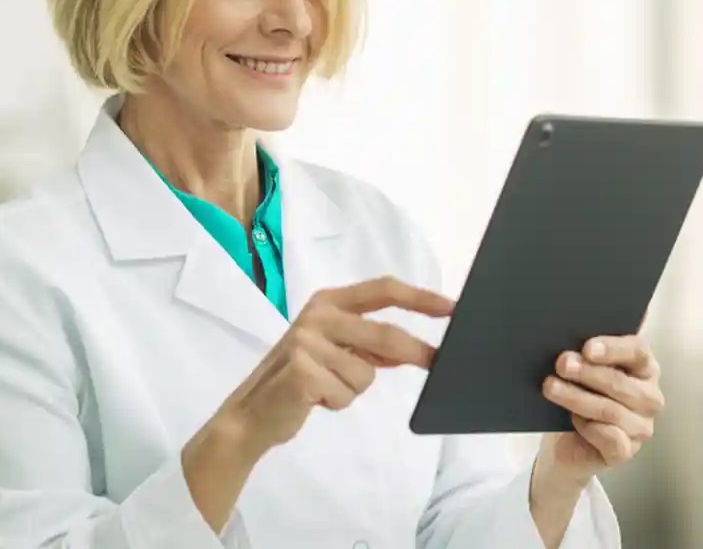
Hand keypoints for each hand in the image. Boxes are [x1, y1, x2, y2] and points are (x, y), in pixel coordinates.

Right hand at [211, 276, 453, 455]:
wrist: (251, 412)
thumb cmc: (298, 380)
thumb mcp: (336, 352)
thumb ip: (370, 346)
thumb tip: (415, 347)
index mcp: (327, 302)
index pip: (382, 290)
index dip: (419, 298)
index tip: (451, 307)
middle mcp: (317, 315)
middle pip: (384, 334)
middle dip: (415, 352)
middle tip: (437, 362)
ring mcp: (307, 341)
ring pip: (366, 373)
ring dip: (352, 389)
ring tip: (324, 389)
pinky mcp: (303, 371)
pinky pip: (346, 393)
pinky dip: (336, 403)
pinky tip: (314, 399)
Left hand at [537, 335, 663, 481]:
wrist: (563, 442)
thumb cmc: (576, 396)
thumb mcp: (579, 371)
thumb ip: (582, 357)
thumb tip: (569, 351)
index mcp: (642, 368)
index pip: (638, 351)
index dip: (613, 348)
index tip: (587, 348)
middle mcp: (648, 396)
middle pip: (621, 382)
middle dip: (588, 372)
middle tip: (562, 365)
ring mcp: (641, 426)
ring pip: (611, 410)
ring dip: (577, 397)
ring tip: (551, 387)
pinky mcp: (627, 451)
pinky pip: (610, 437)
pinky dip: (588, 427)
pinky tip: (572, 420)